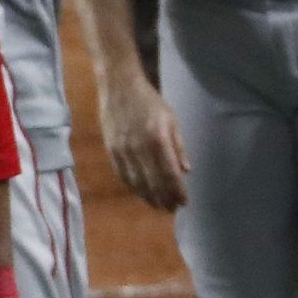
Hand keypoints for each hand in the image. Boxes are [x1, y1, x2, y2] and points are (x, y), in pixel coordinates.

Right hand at [99, 73, 189, 210]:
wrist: (119, 87)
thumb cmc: (149, 101)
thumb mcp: (171, 119)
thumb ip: (178, 146)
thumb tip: (186, 171)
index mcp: (158, 140)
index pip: (170, 174)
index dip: (177, 191)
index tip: (184, 202)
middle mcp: (140, 149)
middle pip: (153, 183)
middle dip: (164, 199)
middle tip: (172, 210)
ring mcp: (123, 151)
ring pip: (137, 183)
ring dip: (149, 197)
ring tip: (158, 206)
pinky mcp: (111, 151)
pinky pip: (122, 175)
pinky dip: (133, 187)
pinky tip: (140, 193)